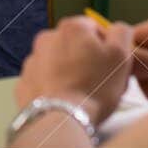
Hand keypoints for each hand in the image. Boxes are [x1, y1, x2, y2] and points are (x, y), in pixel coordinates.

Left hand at [14, 16, 133, 127]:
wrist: (60, 119)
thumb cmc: (93, 88)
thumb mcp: (121, 56)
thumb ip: (122, 34)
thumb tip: (118, 28)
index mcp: (72, 27)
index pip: (95, 28)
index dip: (108, 47)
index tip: (113, 66)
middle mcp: (48, 37)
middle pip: (76, 45)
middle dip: (88, 60)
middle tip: (101, 83)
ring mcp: (33, 59)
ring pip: (59, 62)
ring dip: (71, 72)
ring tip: (82, 94)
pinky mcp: (25, 80)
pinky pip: (45, 79)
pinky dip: (55, 86)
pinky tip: (66, 100)